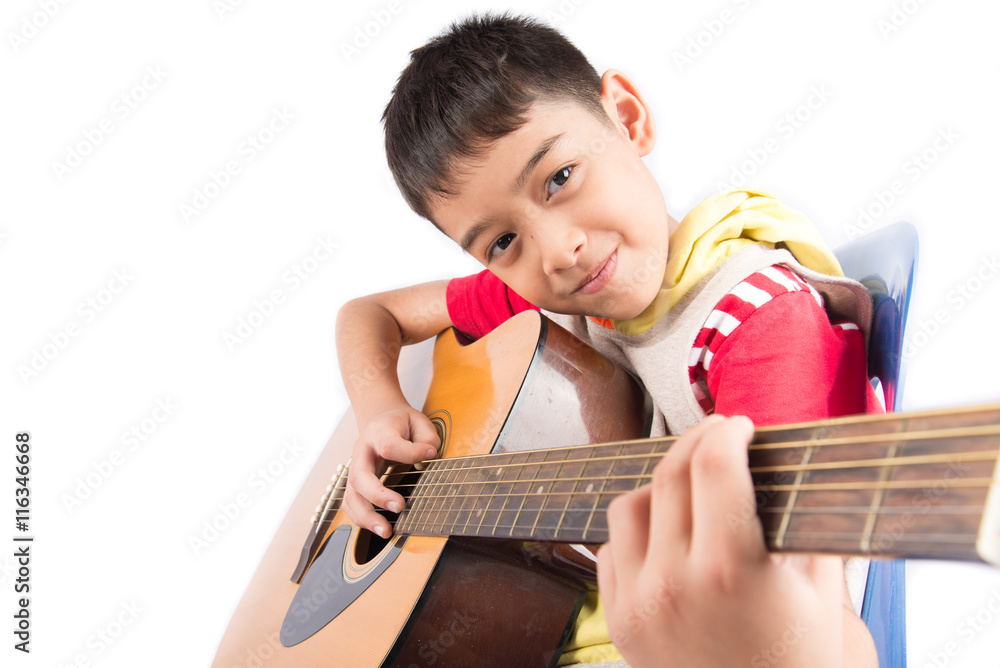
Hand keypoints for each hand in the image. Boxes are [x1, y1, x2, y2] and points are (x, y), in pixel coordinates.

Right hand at [342, 404, 440, 537]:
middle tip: (399, 507)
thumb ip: (427, 437)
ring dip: (366, 517)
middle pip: (359, 476)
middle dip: (377, 495)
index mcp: (378, 433)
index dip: (410, 452)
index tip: (430, 454)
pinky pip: (351, 505)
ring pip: (351, 496)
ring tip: (386, 532)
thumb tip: (428, 456)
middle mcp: (361, 452)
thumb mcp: (418, 421)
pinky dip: (361, 519)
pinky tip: (378, 528)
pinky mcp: (355, 485)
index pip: (388, 445)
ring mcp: (355, 470)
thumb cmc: (400, 424)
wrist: (378, 421)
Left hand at [597, 415, 844, 667]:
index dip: (729, 434)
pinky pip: (610, 550)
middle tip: (719, 437)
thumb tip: (791, 473)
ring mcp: (638, 605)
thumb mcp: (827, 599)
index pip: (715, 467)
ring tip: (689, 484)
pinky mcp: (618, 624)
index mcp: (732, 571)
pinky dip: (635, 530)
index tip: (741, 426)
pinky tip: (664, 532)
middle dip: (698, 443)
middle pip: (671, 475)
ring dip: (658, 483)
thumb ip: (805, 531)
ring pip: (628, 505)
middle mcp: (674, 584)